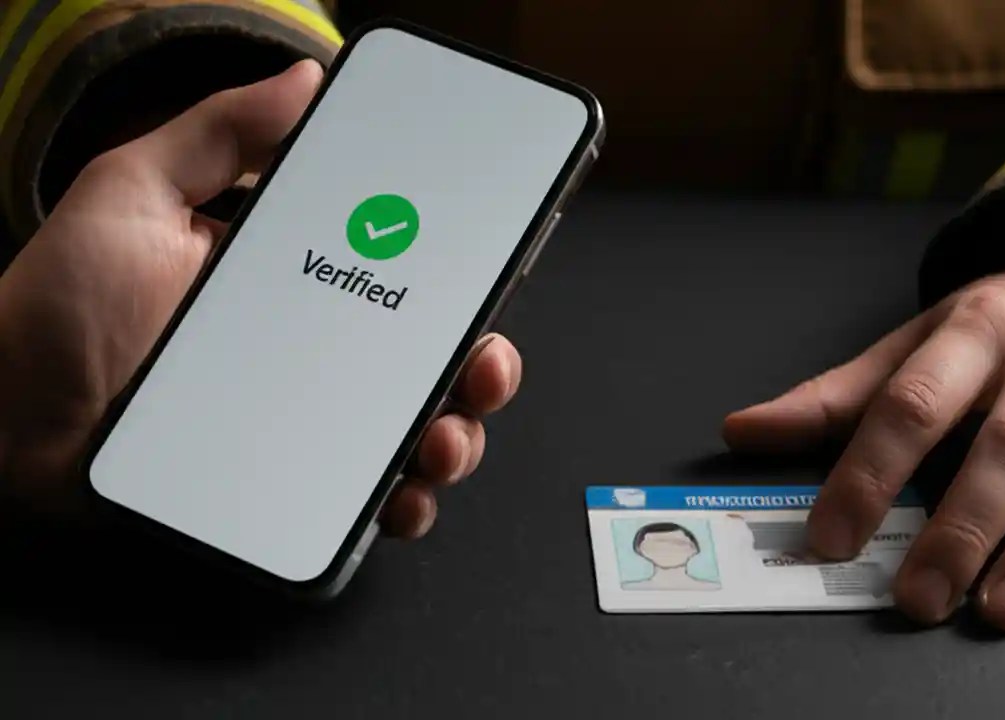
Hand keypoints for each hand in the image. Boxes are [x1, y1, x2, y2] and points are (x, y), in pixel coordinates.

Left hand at [0, 61, 520, 538]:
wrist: (0, 422)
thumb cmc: (55, 306)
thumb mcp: (133, 195)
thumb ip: (215, 133)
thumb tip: (305, 78)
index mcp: (296, 283)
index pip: (402, 277)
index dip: (459, 284)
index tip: (487, 282)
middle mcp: (312, 354)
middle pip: (428, 363)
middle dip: (481, 369)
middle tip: (482, 371)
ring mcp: (301, 425)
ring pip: (412, 436)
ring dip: (455, 440)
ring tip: (438, 442)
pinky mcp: (282, 488)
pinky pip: (361, 502)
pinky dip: (399, 504)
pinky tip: (399, 497)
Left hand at [723, 268, 1004, 630]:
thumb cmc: (1002, 332)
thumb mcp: (918, 345)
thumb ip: (836, 398)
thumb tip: (741, 431)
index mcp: (976, 329)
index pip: (913, 402)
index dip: (867, 473)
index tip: (830, 538)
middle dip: (961, 528)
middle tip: (918, 598)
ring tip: (996, 610)